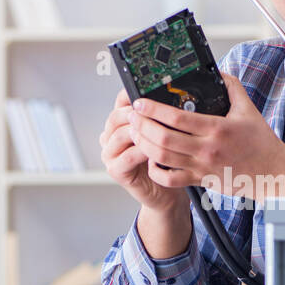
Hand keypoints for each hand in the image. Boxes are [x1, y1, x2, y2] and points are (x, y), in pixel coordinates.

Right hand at [99, 88, 188, 211]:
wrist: (165, 191)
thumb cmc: (166, 161)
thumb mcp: (165, 135)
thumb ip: (162, 118)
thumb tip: (173, 99)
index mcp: (120, 123)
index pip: (120, 102)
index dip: (132, 95)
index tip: (148, 93)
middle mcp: (110, 136)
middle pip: (116, 116)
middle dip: (136, 113)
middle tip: (153, 112)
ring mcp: (110, 154)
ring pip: (120, 135)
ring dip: (139, 131)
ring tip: (158, 130)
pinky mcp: (115, 170)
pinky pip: (127, 157)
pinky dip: (142, 152)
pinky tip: (156, 150)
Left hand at [128, 72, 284, 199]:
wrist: (273, 173)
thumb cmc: (261, 143)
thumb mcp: (248, 109)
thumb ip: (232, 87)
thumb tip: (217, 71)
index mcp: (217, 128)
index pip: (177, 118)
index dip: (153, 109)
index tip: (140, 102)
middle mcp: (207, 149)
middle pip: (164, 139)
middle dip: (142, 127)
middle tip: (132, 118)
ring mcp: (202, 167)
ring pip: (163, 158)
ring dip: (144, 145)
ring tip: (136, 134)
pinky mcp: (201, 181)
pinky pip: (171, 179)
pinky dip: (156, 170)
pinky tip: (151, 159)